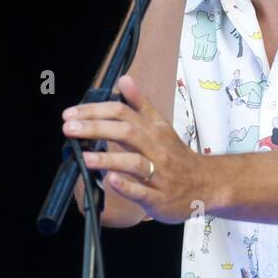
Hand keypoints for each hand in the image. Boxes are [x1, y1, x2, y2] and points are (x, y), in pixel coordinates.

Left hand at [62, 74, 209, 223]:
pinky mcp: (159, 198)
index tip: (72, 113)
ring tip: (85, 156)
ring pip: (134, 163)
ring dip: (109, 158)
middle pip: (127, 133)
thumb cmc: (178, 156)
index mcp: (154, 130)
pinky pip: (142, 192)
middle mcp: (156, 149)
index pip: (124, 113)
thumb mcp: (161, 126)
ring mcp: (159, 174)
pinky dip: (126, 186)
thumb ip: (141, 103)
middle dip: (96, 129)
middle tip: (69, 128)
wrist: (208, 184)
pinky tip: (110, 181)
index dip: (96, 111)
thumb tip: (124, 79)